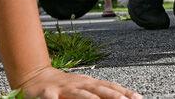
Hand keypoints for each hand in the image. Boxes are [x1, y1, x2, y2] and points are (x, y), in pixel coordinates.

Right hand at [18, 66, 140, 98]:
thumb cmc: (64, 87)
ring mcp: (64, 88)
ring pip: (80, 94)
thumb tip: (120, 97)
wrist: (36, 77)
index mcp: (90, 83)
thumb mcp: (83, 89)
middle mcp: (80, 84)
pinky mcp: (48, 94)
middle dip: (114, 96)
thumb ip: (99, 94)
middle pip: (100, 90)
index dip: (125, 92)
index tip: (138, 98)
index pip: (111, 87)